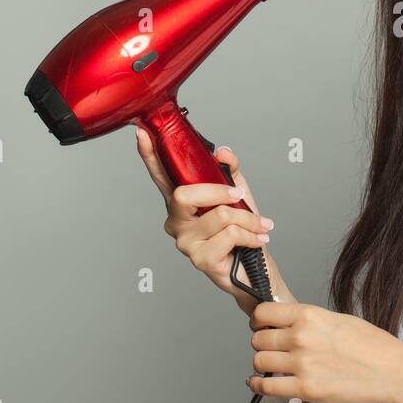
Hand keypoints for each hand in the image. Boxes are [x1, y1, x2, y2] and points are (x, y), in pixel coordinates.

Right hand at [135, 126, 293, 315]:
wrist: (256, 269)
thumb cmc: (242, 231)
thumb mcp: (238, 194)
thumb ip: (228, 170)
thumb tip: (223, 151)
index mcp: (181, 203)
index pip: (161, 176)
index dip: (150, 155)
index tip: (142, 133)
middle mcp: (176, 222)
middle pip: (185, 195)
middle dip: (220, 192)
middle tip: (241, 196)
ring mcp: (185, 242)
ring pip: (218, 215)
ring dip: (248, 219)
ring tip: (261, 227)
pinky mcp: (200, 259)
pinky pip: (230, 235)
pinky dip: (251, 235)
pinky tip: (257, 241)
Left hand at [245, 302, 402, 402]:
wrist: (394, 372)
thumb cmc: (374, 346)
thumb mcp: (339, 319)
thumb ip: (309, 321)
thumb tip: (288, 325)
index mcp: (310, 315)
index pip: (263, 312)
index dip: (259, 320)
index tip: (262, 325)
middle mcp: (302, 337)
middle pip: (258, 338)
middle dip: (262, 343)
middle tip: (271, 348)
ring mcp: (302, 364)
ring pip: (259, 361)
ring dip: (263, 364)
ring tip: (273, 366)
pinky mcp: (305, 389)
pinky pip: (266, 386)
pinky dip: (259, 385)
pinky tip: (261, 383)